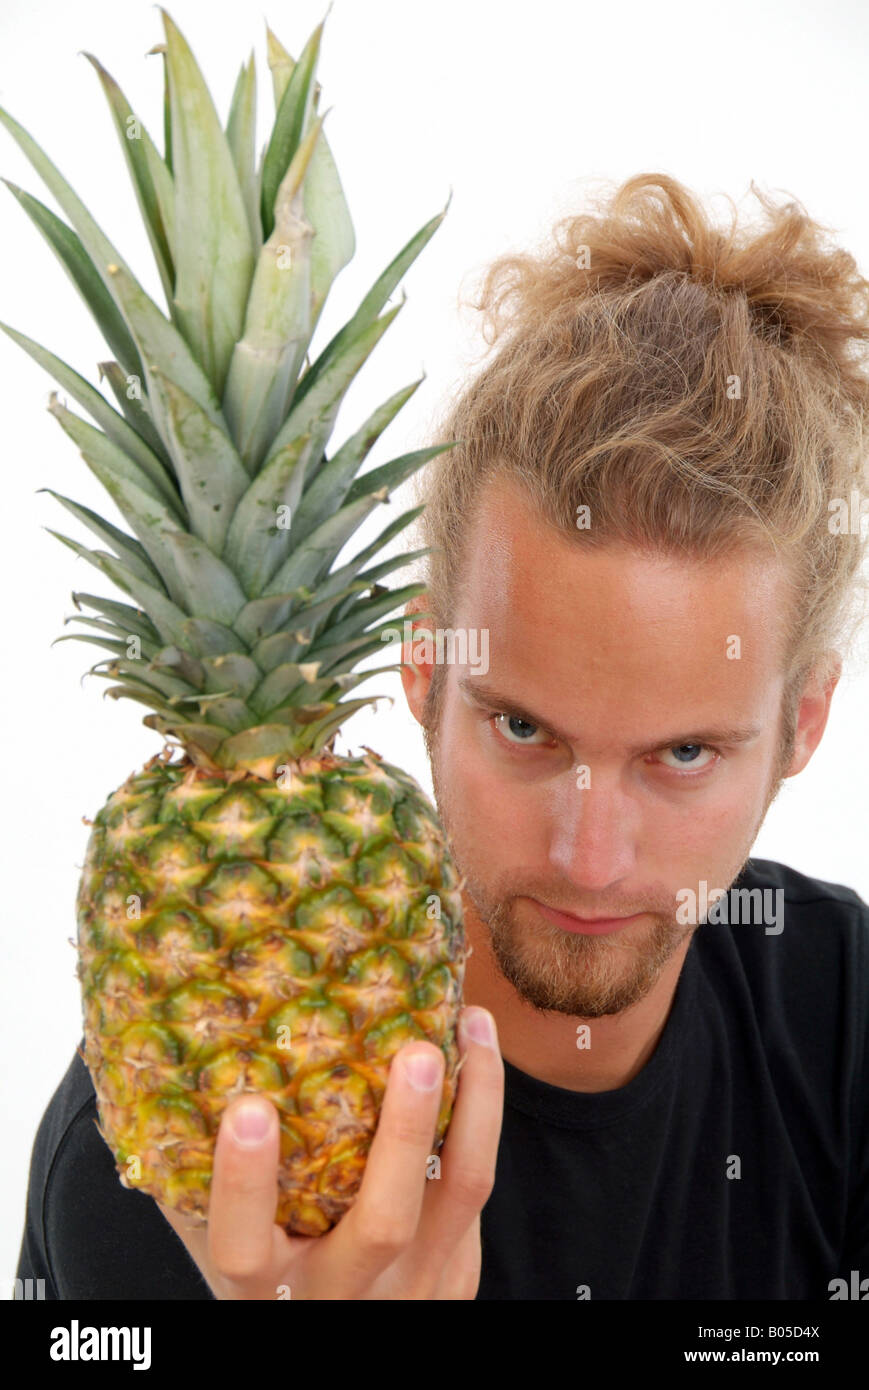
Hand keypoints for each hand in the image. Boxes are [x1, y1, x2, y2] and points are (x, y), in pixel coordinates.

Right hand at [158, 1005, 503, 1298]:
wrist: (336, 1341)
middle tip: (416, 1052)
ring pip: (460, 1191)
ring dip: (475, 1102)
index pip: (243, 1247)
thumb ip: (190, 1183)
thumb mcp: (221, 1246)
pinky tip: (475, 1052)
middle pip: (385, 1222)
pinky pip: (474, 1185)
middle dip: (404, 1132)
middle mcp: (343, 1295)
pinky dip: (481, 1113)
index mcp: (264, 1291)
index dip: (243, 1182)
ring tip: (470, 1022)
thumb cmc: (265, 1276)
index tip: (248, 1106)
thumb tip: (154, 1071)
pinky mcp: (460, 1269)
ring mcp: (414, 1289)